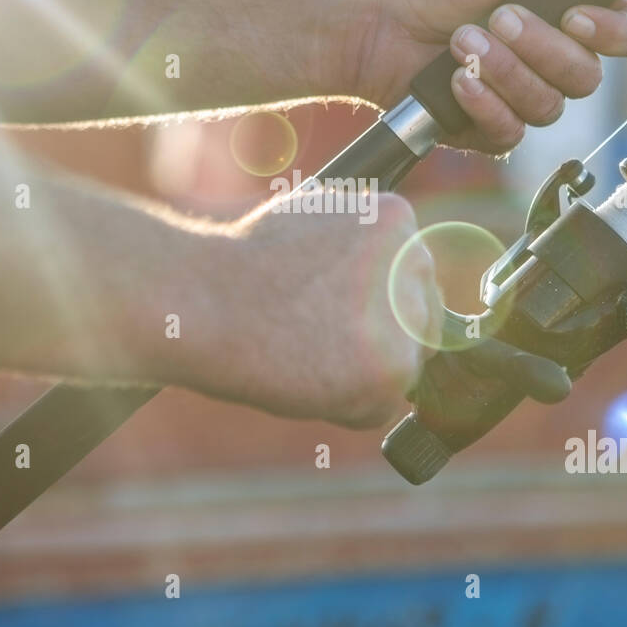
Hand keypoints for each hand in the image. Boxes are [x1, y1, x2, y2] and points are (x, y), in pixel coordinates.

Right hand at [181, 190, 440, 428]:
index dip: (375, 300)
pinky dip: (344, 408)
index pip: (412, 273)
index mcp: (396, 218)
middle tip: (323, 342)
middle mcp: (414, 263)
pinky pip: (378, 407)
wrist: (206, 299)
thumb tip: (384, 262)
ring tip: (304, 355)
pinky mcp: (393, 371)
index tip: (339, 311)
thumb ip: (358, 241)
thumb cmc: (242, 263)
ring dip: (361, 374)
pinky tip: (304, 379)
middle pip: (421, 318)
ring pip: (402, 366)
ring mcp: (408, 319)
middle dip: (381, 338)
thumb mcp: (312, 220)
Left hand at [347, 0, 626, 153]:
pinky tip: (457, 79)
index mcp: (574, 14)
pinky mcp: (493, 129)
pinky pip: (511, 132)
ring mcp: (526, 98)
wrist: (383, 17)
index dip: (612, 33)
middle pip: (587, 77)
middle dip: (540, 47)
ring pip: (548, 106)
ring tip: (461, 39)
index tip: (574, 14)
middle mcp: (557, 61)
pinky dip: (483, 102)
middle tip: (498, 15)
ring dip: (503, 69)